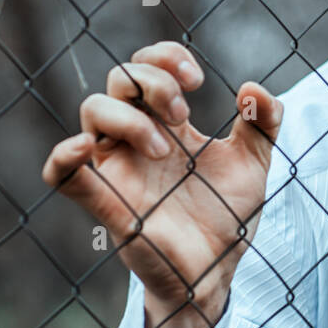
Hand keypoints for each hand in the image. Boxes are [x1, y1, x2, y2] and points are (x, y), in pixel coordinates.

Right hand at [42, 42, 282, 327]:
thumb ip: (264, 124)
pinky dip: (63, 157)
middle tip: (185, 114)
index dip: (165, 58)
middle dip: (152, 83)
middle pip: (119, 79)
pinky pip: (63, 175)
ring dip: (130, 117)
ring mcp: (119, 167)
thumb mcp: (255, 165)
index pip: (147, 67)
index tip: (196, 80)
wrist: (218, 270)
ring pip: (92, 111)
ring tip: (165, 150)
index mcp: (169, 124)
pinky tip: (84, 147)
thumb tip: (253, 89)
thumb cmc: (227, 216)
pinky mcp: (107, 202)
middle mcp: (138, 138)